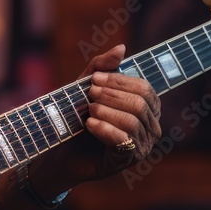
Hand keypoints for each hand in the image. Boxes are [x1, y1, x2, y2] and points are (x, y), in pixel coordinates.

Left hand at [37, 44, 161, 184]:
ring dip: (107, 112)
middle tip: (89, 95)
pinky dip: (105, 129)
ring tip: (89, 110)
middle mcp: (150, 127)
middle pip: (140, 104)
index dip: (118, 81)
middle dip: (112, 96)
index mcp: (147, 106)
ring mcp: (141, 146)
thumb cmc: (77, 115)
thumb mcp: (86, 85)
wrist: (61, 148)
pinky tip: (89, 124)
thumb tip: (121, 48)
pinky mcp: (127, 161)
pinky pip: (123, 142)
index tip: (93, 79)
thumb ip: (103, 66)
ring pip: (132, 122)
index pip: (144, 88)